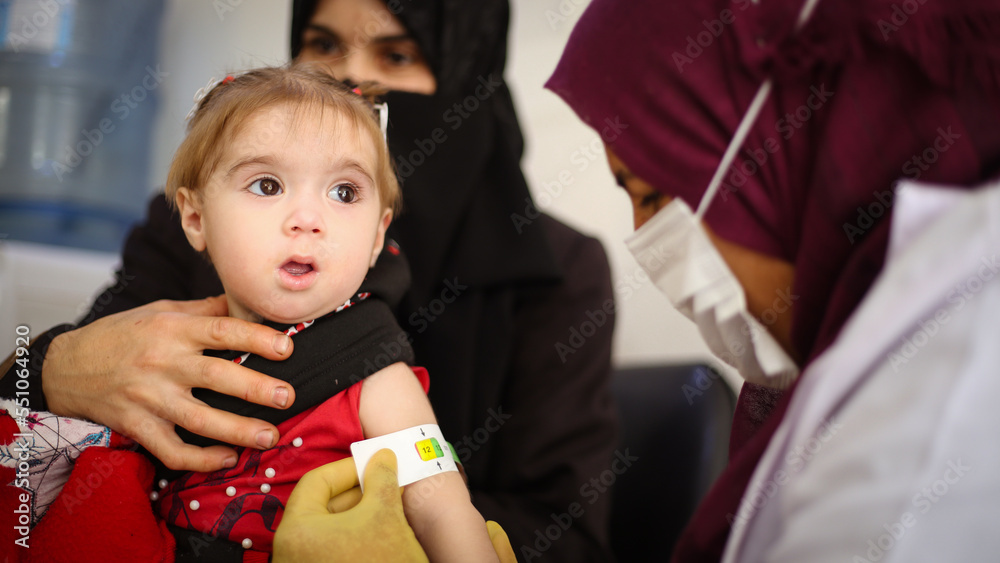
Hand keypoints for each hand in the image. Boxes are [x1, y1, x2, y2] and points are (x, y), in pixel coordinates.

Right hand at [41, 296, 295, 471]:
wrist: (64, 367)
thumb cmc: (118, 335)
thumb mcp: (159, 311)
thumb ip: (203, 311)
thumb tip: (244, 303)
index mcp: (172, 329)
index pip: (222, 330)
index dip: (257, 338)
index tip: (286, 348)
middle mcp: (163, 363)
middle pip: (217, 376)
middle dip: (256, 389)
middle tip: (287, 397)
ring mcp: (149, 398)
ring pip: (200, 419)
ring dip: (238, 431)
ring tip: (270, 436)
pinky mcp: (138, 426)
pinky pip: (173, 449)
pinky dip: (201, 458)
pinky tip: (227, 458)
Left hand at [274, 450, 516, 561]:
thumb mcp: (385, 513)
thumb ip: (381, 478)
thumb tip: (382, 457)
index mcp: (298, 529)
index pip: (317, 480)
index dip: (349, 467)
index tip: (372, 463)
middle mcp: (292, 547)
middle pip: (323, 502)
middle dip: (358, 489)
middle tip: (383, 480)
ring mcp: (306, 560)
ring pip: (331, 524)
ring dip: (360, 509)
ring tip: (388, 502)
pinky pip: (334, 542)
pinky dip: (356, 529)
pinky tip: (380, 525)